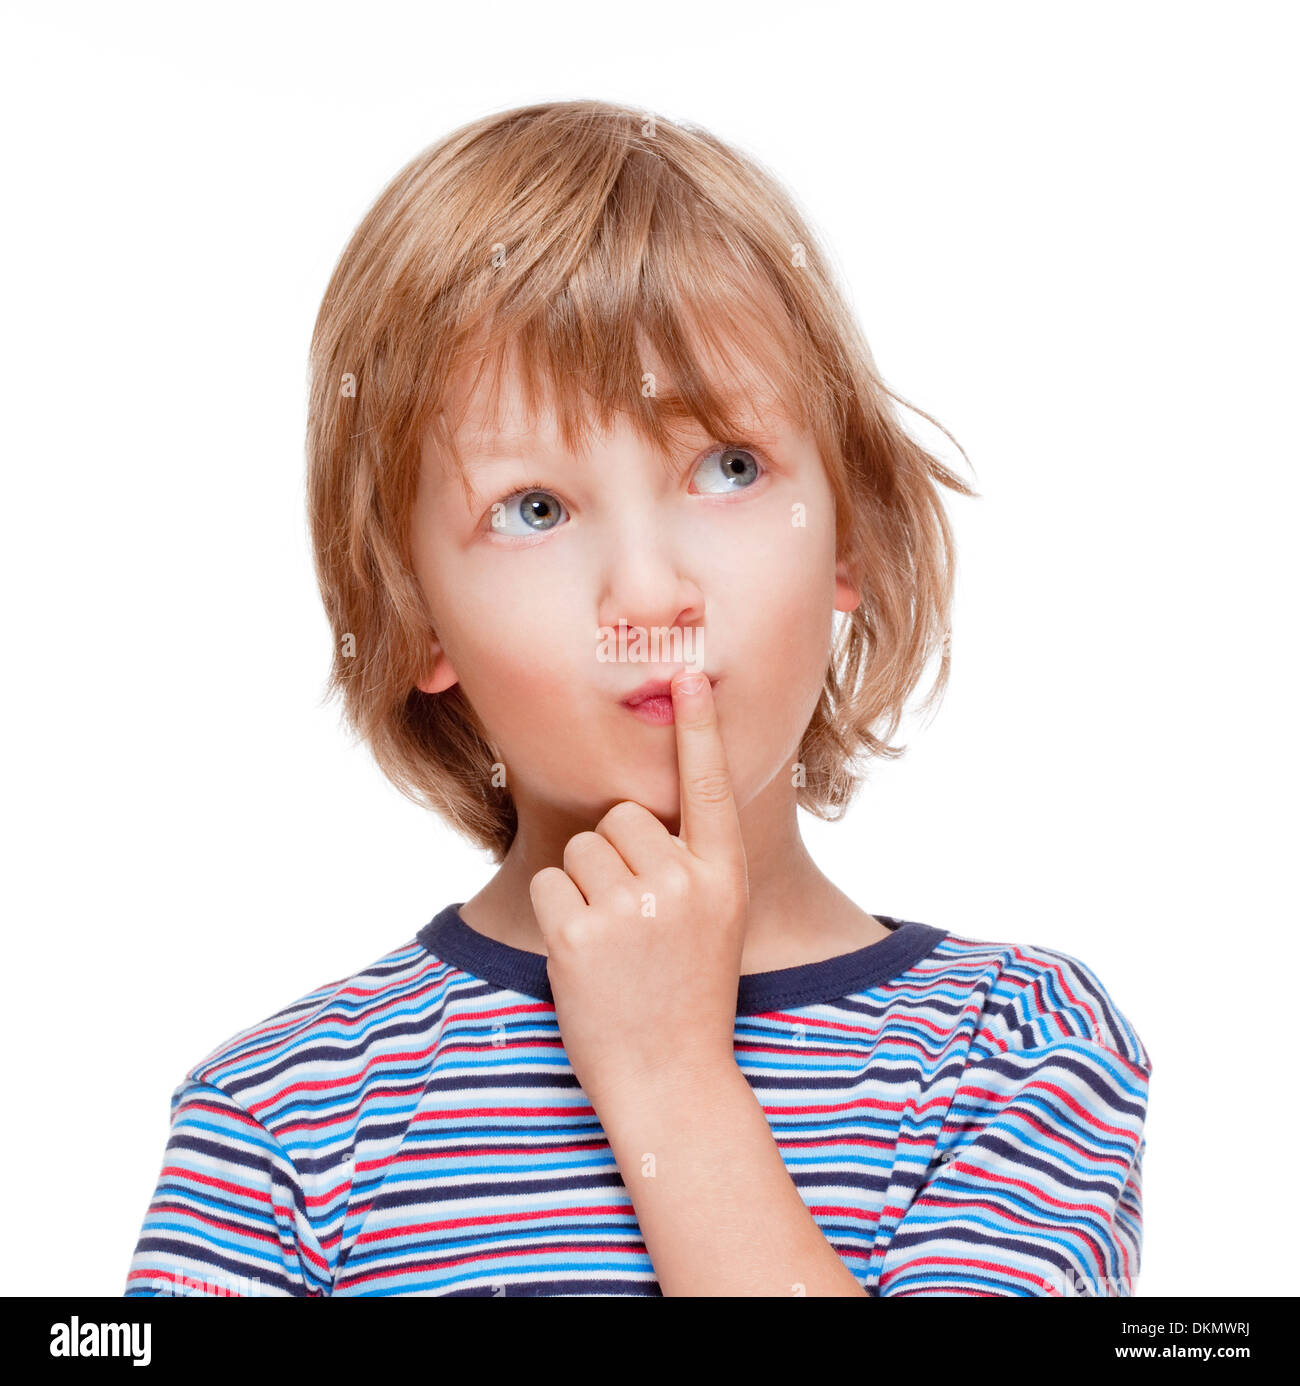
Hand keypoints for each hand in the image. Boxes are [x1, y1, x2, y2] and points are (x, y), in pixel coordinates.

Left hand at [529, 670, 749, 1112]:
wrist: (673, 1079)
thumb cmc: (687, 995)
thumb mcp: (713, 921)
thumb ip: (689, 863)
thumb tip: (636, 810)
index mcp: (723, 875)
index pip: (710, 786)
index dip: (699, 728)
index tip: (688, 674)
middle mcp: (684, 883)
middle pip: (619, 817)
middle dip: (612, 856)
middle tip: (633, 920)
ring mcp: (633, 909)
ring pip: (579, 848)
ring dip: (582, 887)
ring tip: (612, 942)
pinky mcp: (580, 934)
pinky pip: (549, 884)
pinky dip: (555, 915)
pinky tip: (583, 957)